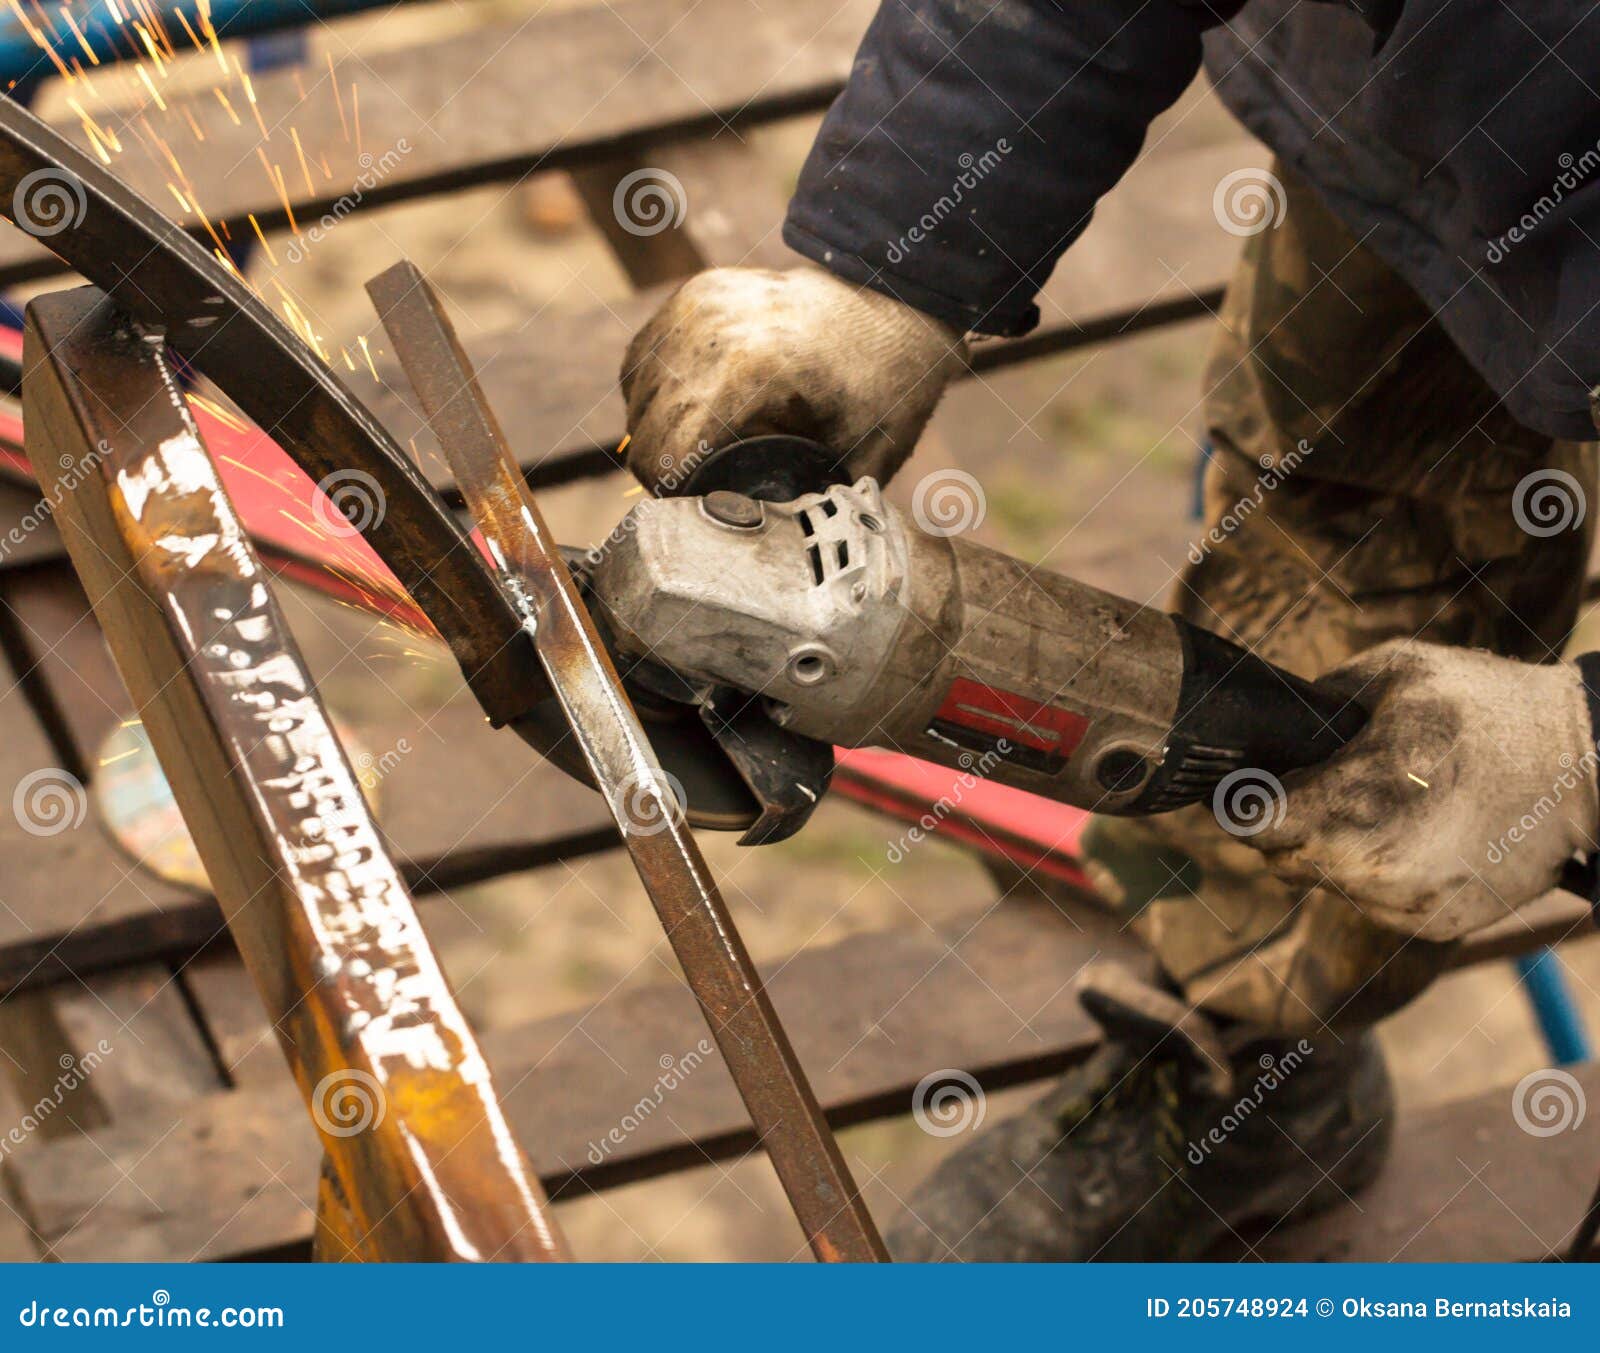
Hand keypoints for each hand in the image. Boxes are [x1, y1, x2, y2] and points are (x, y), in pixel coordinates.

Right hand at [619, 266, 965, 491]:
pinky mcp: (696, 292)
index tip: (688, 513)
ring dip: (651, 426)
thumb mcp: (864, 453)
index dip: (670, 494)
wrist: (898, 297)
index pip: (669, 452)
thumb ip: (816, 501)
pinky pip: (646, 354)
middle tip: (684, 493)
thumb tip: (775, 548)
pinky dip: (651, 388)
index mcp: (749, 371)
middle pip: (648, 424)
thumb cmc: (889, 377)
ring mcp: (699, 304)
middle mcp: (712, 330)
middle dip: (659, 467)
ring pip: (637, 388)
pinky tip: (675, 411)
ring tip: (682, 455)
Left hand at [1243, 640, 1597, 938]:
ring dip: (1335, 852)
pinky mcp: (1437, 925)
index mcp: (1353, 800)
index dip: (1247, 803)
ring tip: (1382, 807)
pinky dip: (1379, 874)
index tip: (1256, 787)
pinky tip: (1414, 835)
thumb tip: (1275, 719)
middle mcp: (1373, 865)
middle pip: (1284, 859)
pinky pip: (1374, 904)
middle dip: (1290, 826)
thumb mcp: (1398, 672)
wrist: (1586, 769)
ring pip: (1328, 885)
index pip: (1256, 824)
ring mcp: (1406, 903)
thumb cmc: (1488, 712)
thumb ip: (1323, 699)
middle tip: (1322, 789)